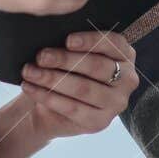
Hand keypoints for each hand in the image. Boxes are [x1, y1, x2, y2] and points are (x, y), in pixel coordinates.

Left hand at [18, 29, 138, 137]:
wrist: (54, 108)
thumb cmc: (66, 72)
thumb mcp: (74, 54)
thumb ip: (73, 45)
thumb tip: (54, 34)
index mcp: (125, 55)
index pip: (112, 43)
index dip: (90, 40)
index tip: (67, 40)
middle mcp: (128, 79)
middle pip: (96, 66)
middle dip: (65, 60)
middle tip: (41, 56)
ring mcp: (116, 103)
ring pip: (83, 88)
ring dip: (52, 78)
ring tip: (30, 71)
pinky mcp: (100, 122)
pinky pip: (72, 108)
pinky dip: (48, 96)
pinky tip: (31, 88)